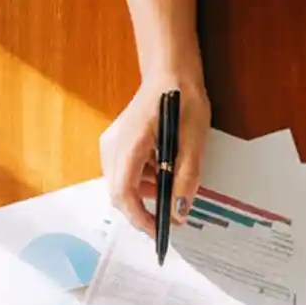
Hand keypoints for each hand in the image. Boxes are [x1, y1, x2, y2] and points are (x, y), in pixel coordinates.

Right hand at [99, 78, 209, 235]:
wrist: (170, 72)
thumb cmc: (183, 100)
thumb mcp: (194, 141)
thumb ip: (186, 178)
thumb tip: (180, 212)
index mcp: (130, 144)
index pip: (123, 193)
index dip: (139, 218)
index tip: (159, 232)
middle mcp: (112, 147)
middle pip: (119, 193)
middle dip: (143, 210)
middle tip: (169, 218)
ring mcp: (111, 145)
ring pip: (122, 185)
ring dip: (146, 193)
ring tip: (172, 185)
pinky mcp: (116, 145)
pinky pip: (125, 173)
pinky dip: (143, 181)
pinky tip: (162, 171)